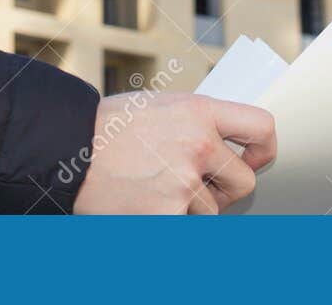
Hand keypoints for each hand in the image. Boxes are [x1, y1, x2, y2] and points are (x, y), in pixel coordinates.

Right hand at [71, 92, 275, 214]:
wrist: (66, 147)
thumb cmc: (109, 127)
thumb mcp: (161, 105)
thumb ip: (197, 121)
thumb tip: (227, 142)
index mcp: (199, 112)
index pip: (261, 127)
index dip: (265, 149)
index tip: (255, 159)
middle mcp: (198, 145)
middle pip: (244, 181)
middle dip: (226, 189)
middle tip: (198, 186)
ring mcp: (183, 183)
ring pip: (211, 211)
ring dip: (191, 209)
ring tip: (156, 190)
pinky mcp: (166, 214)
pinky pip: (187, 227)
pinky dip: (171, 222)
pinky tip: (147, 206)